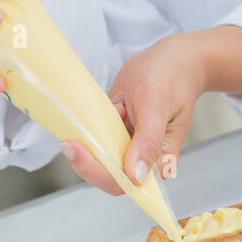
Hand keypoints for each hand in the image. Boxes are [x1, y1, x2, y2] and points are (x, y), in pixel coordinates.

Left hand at [61, 31, 209, 195]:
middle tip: (69, 140)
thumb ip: (148, 142)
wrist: (172, 59)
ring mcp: (127, 142)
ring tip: (99, 116)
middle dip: (85, 158)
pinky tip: (100, 109)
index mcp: (156, 160)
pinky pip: (96, 135)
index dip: (98, 173)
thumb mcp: (157, 107)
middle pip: (105, 172)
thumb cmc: (171, 80)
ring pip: (98, 154)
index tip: (78, 152)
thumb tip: (136, 176)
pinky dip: (89, 125)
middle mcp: (141, 156)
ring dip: (87, 140)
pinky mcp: (116, 128)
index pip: (123, 182)